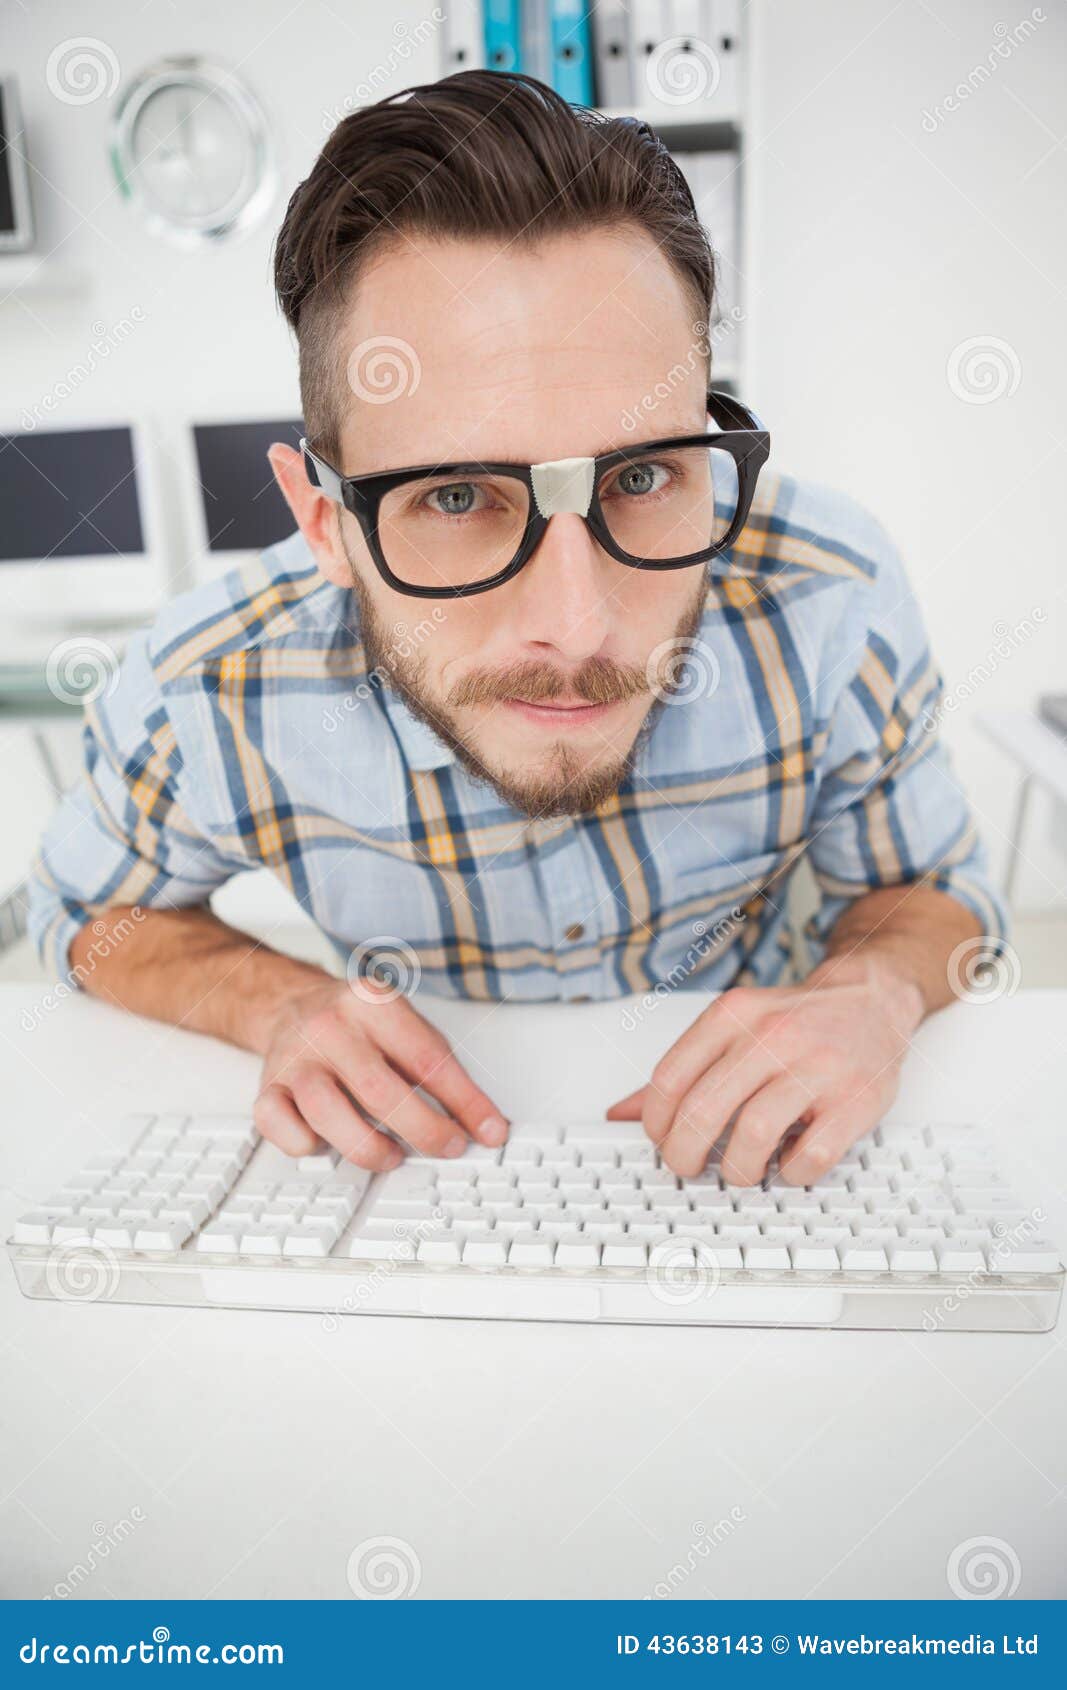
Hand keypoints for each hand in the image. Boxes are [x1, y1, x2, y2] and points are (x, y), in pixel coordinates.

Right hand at [254, 977, 507, 1169]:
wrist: (291, 1004)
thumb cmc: (356, 1024)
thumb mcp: (403, 1024)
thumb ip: (439, 1068)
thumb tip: (483, 1123)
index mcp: (372, 1002)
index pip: (427, 1058)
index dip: (464, 1101)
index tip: (489, 1131)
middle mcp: (330, 1027)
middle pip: (380, 1090)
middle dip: (424, 1130)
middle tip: (448, 1147)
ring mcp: (294, 1057)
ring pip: (327, 1113)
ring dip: (369, 1146)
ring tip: (393, 1155)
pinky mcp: (267, 1086)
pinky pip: (279, 1126)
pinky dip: (307, 1145)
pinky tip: (328, 1143)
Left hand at [606, 954, 924, 1185]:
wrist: (872, 1000)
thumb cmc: (795, 1023)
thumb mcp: (733, 1029)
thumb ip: (682, 1072)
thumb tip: (620, 1115)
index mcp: (734, 1014)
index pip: (671, 1077)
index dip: (656, 1123)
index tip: (661, 1141)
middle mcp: (773, 1034)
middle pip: (705, 1109)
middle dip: (685, 1154)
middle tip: (689, 1168)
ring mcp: (818, 1066)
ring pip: (755, 1134)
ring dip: (738, 1168)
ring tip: (740, 1170)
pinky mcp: (857, 1099)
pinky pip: (813, 1155)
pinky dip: (792, 1172)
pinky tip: (788, 1163)